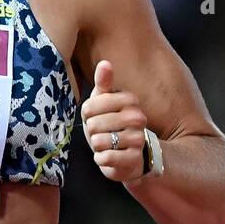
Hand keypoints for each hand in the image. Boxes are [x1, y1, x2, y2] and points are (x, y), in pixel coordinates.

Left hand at [80, 59, 148, 182]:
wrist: (128, 155)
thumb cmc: (111, 125)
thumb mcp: (104, 102)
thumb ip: (104, 83)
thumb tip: (105, 63)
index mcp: (129, 100)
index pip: (90, 105)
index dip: (86, 115)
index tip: (95, 117)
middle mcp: (138, 118)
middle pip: (93, 124)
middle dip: (92, 132)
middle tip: (101, 133)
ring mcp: (138, 139)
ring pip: (98, 141)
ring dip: (97, 146)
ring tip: (107, 144)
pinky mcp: (133, 160)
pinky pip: (105, 158)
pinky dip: (101, 159)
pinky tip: (108, 156)